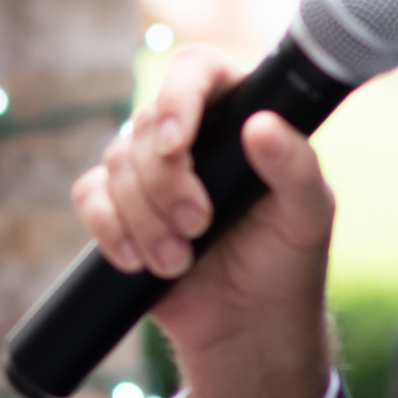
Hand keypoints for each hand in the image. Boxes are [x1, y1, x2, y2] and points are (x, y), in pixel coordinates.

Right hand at [75, 48, 336, 397]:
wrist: (247, 326)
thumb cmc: (286, 263)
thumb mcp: (308, 215)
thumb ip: (296, 166)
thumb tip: (262, 125)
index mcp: (238, 117)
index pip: (196, 71)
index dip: (177, 97)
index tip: (176, 143)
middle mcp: (190, 135)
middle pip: (144, 126)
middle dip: (165, 183)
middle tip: (197, 224)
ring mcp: (150, 171)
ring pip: (115, 163)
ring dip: (143, 218)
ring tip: (177, 260)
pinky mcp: (118, 207)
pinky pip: (89, 196)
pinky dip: (110, 229)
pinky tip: (138, 260)